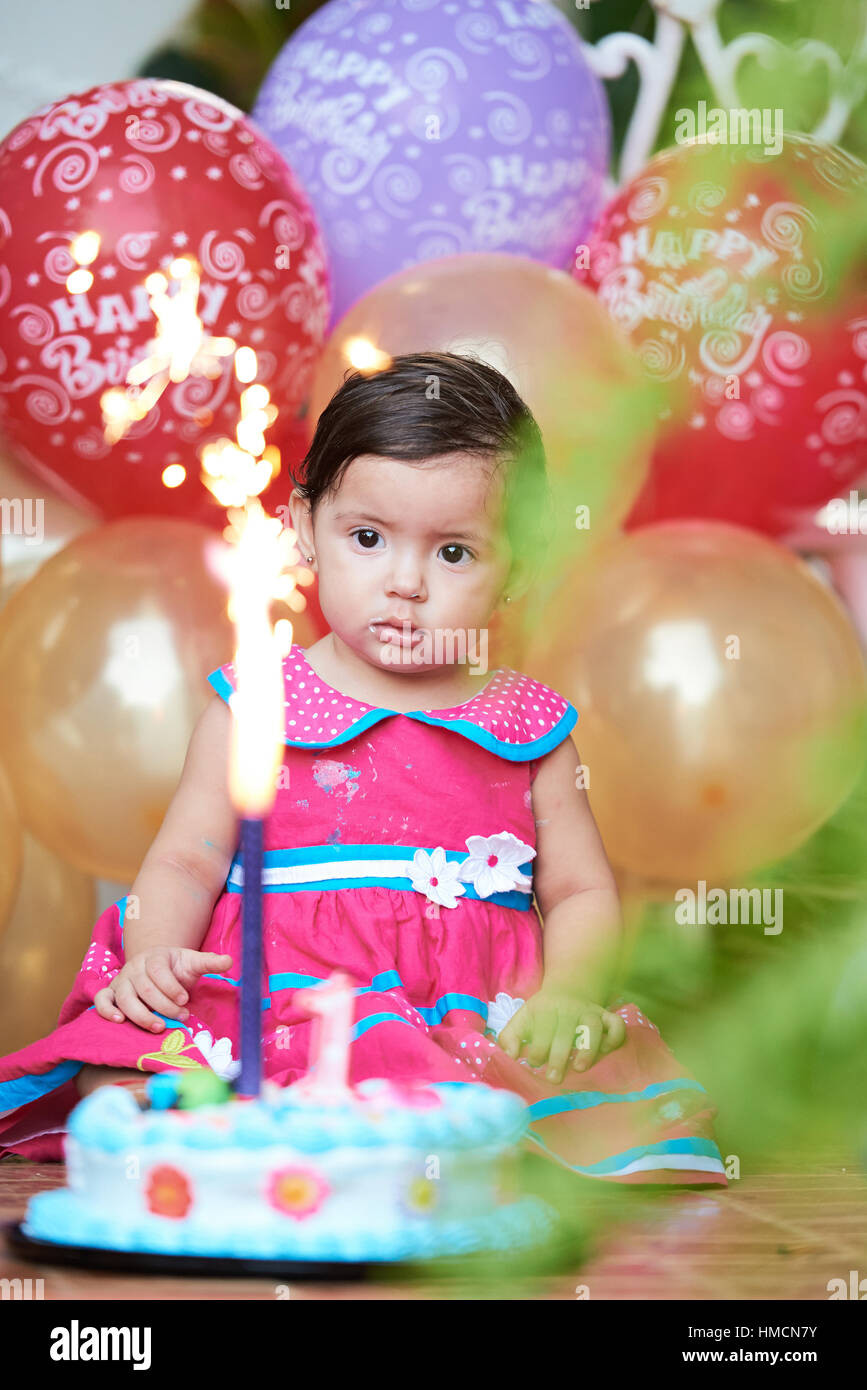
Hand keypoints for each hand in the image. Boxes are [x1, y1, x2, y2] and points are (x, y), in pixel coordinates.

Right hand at [93, 947, 232, 1032]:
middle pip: (145, 988)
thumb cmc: (176, 969)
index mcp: (155, 957)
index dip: (172, 987)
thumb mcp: (193, 963)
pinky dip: (106, 1010)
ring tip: (160, 1027)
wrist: (156, 968)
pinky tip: (119, 1021)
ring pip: (125, 998)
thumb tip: (230, 961)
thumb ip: (209, 962)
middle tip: (182, 1016)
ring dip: (141, 1015)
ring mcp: (121, 981)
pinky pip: (102, 1000)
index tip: (186, 1000)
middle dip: (164, 1005)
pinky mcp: (111, 993)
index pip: (160, 971)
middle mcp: (135, 968)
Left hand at [497, 988, 626, 1083]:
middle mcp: (569, 1008)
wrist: (567, 990)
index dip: (537, 1049)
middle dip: (559, 1056)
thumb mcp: (521, 1020)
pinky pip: (616, 1025)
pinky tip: (605, 1051)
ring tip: (579, 1068)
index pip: (542, 1028)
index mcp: (545, 1008)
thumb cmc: (541, 1014)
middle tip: (554, 1078)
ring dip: (588, 1048)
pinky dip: (615, 1037)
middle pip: (566, 1030)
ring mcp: (589, 1011)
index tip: (534, 1063)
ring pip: (594, 1026)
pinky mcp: (606, 1016)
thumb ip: (510, 1038)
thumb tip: (510, 1055)